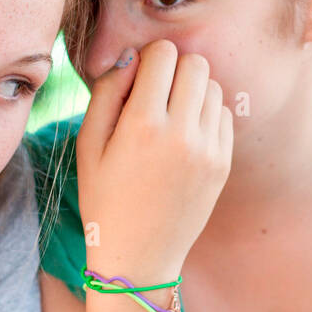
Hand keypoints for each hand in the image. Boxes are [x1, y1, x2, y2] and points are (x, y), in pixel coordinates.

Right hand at [76, 39, 232, 284]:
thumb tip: (132, 55)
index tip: (136, 80)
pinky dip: (205, 117)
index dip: (147, 59)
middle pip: (195, 64)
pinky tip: (183, 139)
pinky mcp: (223, 164)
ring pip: (213, 87)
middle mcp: (182, 134)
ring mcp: (209, 150)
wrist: (138, 257)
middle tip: (154, 96)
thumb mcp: (88, 146)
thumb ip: (106, 93)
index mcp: (143, 125)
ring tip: (169, 119)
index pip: (163, 54)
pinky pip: (223, 116)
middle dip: (174, 70)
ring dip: (192, 93)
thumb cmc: (104, 199)